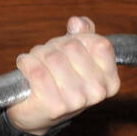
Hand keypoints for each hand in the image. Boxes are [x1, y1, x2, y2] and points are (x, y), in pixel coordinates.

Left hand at [5, 16, 119, 134]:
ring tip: (36, 64)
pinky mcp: (54, 106)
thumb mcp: (77, 57)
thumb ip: (84, 35)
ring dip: (38, 55)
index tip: (68, 48)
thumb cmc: (58, 82)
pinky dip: (26, 63)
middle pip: (71, 47)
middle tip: (47, 57)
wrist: (36, 113)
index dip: (77, 39)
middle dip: (53, 46)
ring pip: (52, 57)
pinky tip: (25, 68)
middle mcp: (98, 92)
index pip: (99, 43)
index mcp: (110, 80)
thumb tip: (78, 22)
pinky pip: (37, 70)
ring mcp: (77, 100)